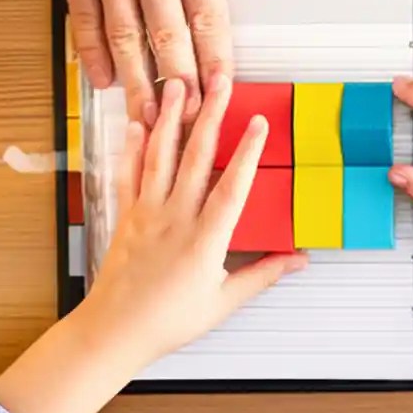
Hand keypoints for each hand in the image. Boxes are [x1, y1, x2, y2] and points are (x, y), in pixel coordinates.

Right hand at [7, 0, 264, 124]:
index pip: (209, 12)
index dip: (217, 58)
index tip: (225, 89)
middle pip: (169, 34)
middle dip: (181, 84)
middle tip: (190, 119)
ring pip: (126, 36)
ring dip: (139, 82)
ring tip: (149, 117)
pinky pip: (85, 20)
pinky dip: (93, 55)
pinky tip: (104, 80)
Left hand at [80, 75, 307, 365]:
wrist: (115, 330)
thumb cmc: (167, 321)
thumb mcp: (224, 301)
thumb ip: (262, 275)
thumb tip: (296, 261)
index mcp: (204, 238)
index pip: (232, 186)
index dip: (247, 152)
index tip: (258, 124)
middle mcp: (175, 217)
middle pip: (196, 156)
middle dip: (210, 114)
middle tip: (219, 83)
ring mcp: (147, 213)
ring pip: (160, 156)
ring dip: (170, 118)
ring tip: (177, 87)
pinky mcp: (127, 216)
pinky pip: (130, 173)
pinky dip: (134, 147)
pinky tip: (138, 124)